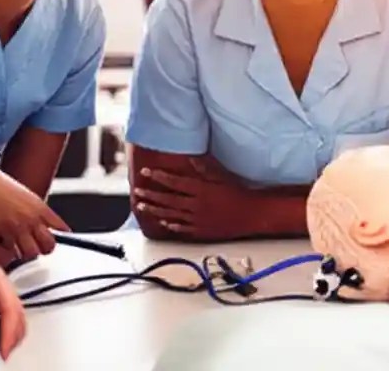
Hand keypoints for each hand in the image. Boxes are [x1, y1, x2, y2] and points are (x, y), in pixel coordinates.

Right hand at [0, 156, 70, 261]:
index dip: (57, 236)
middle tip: (35, 247)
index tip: (52, 239)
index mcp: (40, 207)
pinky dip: (5, 247)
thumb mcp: (25, 196)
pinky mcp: (0, 234)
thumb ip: (37, 213)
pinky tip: (0, 237)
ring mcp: (17, 228)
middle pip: (49, 246)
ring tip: (16, 246)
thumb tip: (48, 227)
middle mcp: (32, 219)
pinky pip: (8, 250)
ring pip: (30, 253)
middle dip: (43, 249)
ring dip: (24, 252)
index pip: (60, 228)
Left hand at [132, 156, 255, 241]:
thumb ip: (204, 168)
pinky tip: (163, 223)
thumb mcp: (221, 177)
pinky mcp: (202, 231)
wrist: (251, 214)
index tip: (146, 172)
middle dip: (151, 195)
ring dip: (155, 210)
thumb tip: (190, 157)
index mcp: (201, 189)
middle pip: (169, 200)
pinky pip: (183, 229)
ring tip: (142, 207)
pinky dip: (172, 225)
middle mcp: (197, 205)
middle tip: (137, 191)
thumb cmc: (237, 193)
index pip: (175, 182)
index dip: (159, 177)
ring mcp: (198, 220)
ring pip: (171, 215)